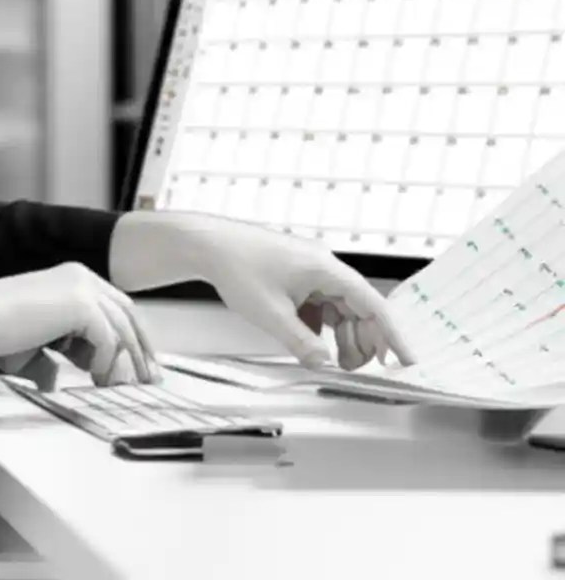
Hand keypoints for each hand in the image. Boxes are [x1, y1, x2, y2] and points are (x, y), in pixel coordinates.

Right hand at [0, 262, 158, 384]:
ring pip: (122, 327)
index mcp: (72, 280)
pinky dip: (106, 361)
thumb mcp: (31, 350)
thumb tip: (55, 380)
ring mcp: (83, 287)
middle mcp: (81, 277)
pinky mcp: (81, 303)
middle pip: (127, 314)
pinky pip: (108, 338)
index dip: (129, 339)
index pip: (114, 308)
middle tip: (149, 379)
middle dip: (140, 349)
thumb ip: (50, 361)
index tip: (136, 367)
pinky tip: (97, 379)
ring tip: (126, 388)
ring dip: (127, 361)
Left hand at [110, 212, 414, 369]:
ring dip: (341, 336)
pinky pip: (319, 303)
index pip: (372, 304)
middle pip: (358, 308)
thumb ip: (301, 343)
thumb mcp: (271, 315)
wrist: (207, 244)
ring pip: (339, 308)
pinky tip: (313, 344)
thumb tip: (325, 364)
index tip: (407, 358)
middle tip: (358, 370)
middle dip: (363, 341)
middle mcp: (324, 266)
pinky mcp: (296, 274)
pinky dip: (320, 325)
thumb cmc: (237, 268)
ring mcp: (310, 269)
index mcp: (326, 269)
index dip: (392, 334)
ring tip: (338, 363)